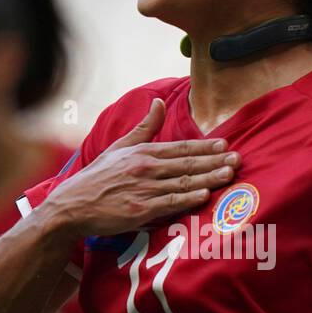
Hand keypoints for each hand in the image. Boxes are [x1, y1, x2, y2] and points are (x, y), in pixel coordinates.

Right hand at [47, 98, 238, 236]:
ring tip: (230, 173)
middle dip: (215, 160)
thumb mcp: (119, 146)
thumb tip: (159, 102)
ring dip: (209, 178)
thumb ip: (144, 127)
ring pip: (183, 182)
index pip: (181, 148)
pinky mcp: (140, 210)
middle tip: (238, 158)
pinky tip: (205, 195)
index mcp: (143, 152)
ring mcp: (144, 189)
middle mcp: (146, 168)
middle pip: (187, 164)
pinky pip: (169, 203)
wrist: (73, 205)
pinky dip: (188, 198)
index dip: (205, 146)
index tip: (225, 144)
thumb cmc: (98, 177)